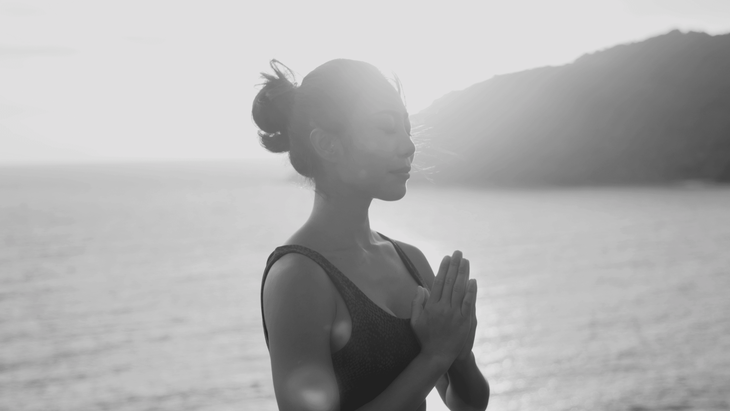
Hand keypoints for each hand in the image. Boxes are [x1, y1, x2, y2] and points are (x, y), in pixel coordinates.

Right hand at [410, 251, 476, 366]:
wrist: (437, 356)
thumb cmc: (425, 338)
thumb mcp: (415, 321)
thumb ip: (417, 303)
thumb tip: (420, 287)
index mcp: (431, 306)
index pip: (438, 282)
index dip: (443, 269)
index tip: (447, 258)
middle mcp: (443, 307)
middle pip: (450, 282)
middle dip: (455, 266)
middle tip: (458, 253)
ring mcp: (454, 314)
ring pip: (460, 289)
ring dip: (463, 273)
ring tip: (466, 261)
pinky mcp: (464, 321)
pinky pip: (469, 303)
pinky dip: (471, 291)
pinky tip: (473, 280)